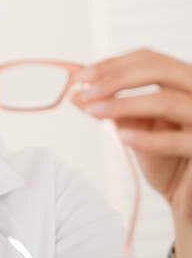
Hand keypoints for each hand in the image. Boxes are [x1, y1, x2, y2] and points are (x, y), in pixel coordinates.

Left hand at [74, 48, 191, 257]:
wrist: (186, 198)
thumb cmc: (164, 159)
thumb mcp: (134, 127)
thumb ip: (111, 108)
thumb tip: (77, 94)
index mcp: (182, 81)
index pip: (149, 59)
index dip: (113, 64)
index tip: (82, 76)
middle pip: (160, 70)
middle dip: (117, 77)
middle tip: (86, 90)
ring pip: (167, 101)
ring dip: (124, 104)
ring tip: (94, 112)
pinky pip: (176, 140)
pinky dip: (145, 138)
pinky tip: (121, 137)